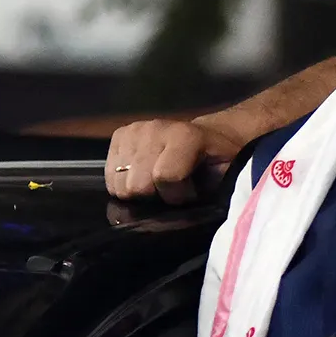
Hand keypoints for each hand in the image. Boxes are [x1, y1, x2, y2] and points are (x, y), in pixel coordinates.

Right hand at [106, 118, 233, 201]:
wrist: (212, 134)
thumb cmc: (220, 160)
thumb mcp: (226, 174)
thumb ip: (210, 189)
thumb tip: (187, 207)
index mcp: (184, 136)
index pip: (163, 177)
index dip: (176, 196)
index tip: (189, 194)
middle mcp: (154, 129)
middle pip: (136, 184)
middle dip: (154, 195)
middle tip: (172, 189)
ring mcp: (134, 130)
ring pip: (120, 183)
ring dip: (139, 190)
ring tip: (158, 181)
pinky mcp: (120, 134)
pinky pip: (109, 174)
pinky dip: (125, 181)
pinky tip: (143, 174)